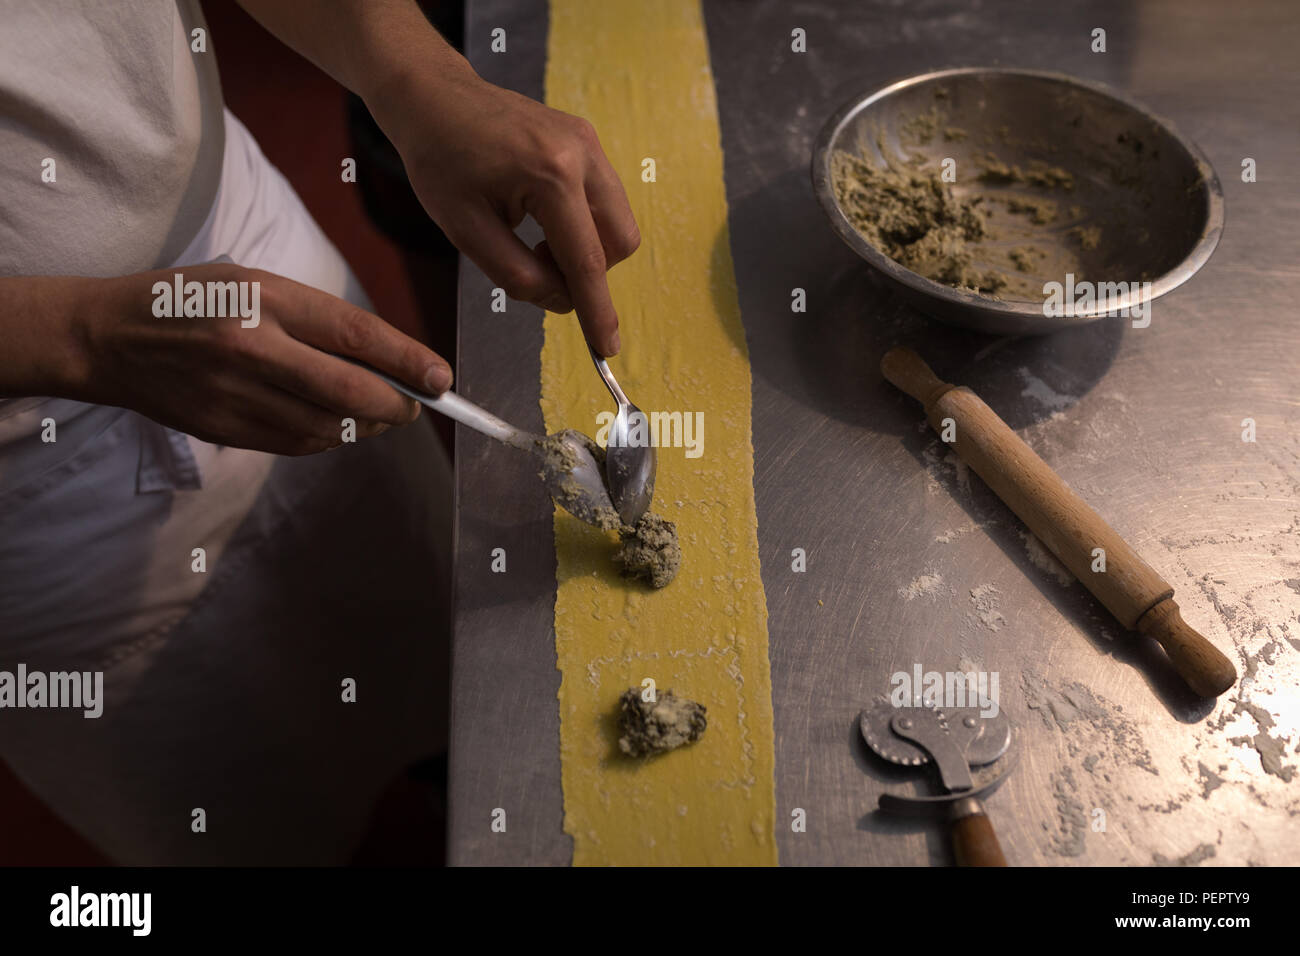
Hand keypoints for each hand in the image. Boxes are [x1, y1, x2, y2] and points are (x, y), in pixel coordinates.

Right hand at [61, 264, 452, 455]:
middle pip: (350, 391)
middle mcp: (251, 346)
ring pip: (329, 426)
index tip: (442, 378)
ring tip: (380, 412)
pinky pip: (298, 443)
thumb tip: (389, 358)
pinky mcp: (223, 427)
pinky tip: (340, 424)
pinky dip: (331, 438)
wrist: (106, 337)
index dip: (407, 360)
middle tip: (417, 404)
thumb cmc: (192, 300)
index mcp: (263, 298)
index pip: (356, 334)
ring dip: (368, 425)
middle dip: (398, 405)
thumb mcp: (254, 282)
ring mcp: (234, 393)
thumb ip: (318, 318)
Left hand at [369, 68, 638, 355]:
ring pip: (617, 223)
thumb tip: (561, 301)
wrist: (434, 98)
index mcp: (551, 175)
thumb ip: (516, 275)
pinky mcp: (588, 141)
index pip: (586, 261)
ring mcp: (590, 143)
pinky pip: (604, 201)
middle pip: (618, 244)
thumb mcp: (465, 231)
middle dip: (586, 271)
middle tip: (534, 264)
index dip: (597, 310)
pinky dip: (580, 225)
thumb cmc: (440, 160)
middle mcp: (582, 154)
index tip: (607, 347)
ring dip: (582, 248)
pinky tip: (539, 218)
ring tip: (532, 240)